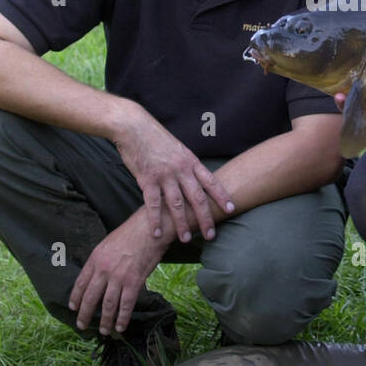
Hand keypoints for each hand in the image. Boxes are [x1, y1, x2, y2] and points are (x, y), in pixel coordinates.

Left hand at [68, 212, 167, 335]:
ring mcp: (119, 277)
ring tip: (103, 330)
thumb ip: (102, 259)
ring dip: (104, 320)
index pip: (80, 282)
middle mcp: (104, 269)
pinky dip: (122, 318)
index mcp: (96, 258)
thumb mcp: (109, 242)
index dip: (76, 297)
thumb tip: (99, 274)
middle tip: (82, 325)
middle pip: (90, 297)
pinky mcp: (134, 282)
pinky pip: (126, 304)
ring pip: (108, 304)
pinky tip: (120, 326)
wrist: (151, 228)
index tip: (73, 307)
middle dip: (85, 314)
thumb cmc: (133, 233)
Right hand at [112, 110, 234, 242]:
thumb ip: (186, 164)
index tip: (231, 209)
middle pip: (197, 198)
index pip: (211, 181)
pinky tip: (157, 232)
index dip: (221, 196)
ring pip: (177, 204)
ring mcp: (164, 175)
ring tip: (185, 238)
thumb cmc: (155, 138)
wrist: (134, 127)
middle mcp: (181, 170)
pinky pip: (154, 204)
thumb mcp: (178, 148)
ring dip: (182, 224)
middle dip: (205, 218)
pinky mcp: (147, 180)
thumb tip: (195, 177)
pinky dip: (155, 220)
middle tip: (211, 235)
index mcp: (190, 161)